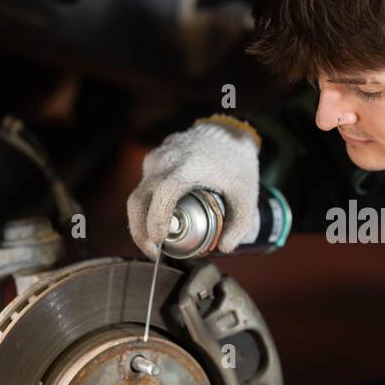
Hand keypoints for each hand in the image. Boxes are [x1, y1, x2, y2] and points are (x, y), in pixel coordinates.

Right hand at [126, 116, 260, 257]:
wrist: (227, 132)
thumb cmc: (236, 163)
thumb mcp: (246, 194)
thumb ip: (240, 223)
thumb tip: (224, 248)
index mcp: (185, 168)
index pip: (161, 197)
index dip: (155, 222)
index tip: (160, 242)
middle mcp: (164, 161)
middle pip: (138, 200)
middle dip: (140, 231)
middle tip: (153, 253)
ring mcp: (156, 158)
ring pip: (137, 195)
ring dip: (141, 220)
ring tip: (158, 240)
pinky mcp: (153, 159)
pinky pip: (143, 186)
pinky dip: (146, 206)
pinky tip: (160, 220)